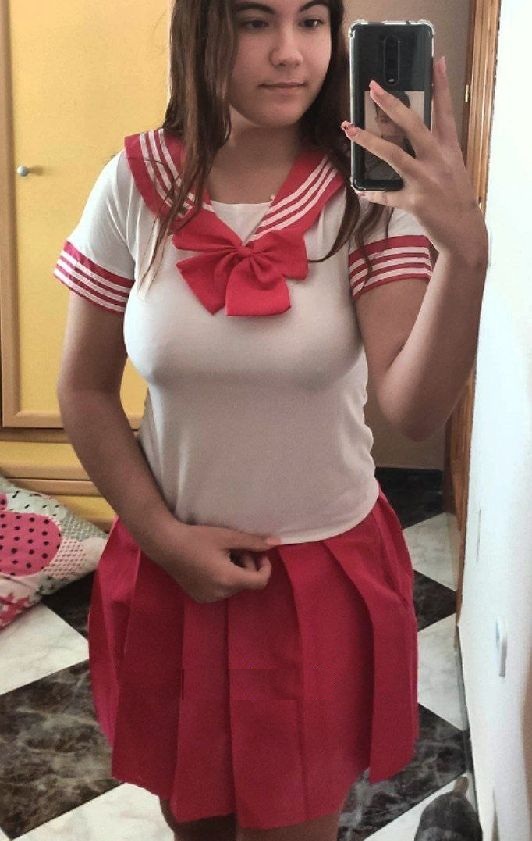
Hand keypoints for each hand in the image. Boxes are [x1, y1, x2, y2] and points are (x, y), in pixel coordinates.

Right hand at [153, 522, 280, 603]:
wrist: (166, 544)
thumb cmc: (198, 538)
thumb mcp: (228, 537)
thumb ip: (253, 542)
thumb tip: (276, 543)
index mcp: (229, 580)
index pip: (260, 582)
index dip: (265, 568)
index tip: (259, 553)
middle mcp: (220, 594)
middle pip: (246, 582)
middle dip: (246, 565)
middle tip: (234, 548)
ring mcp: (208, 598)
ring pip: (234, 586)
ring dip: (235, 572)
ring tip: (221, 554)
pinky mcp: (199, 597)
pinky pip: (221, 590)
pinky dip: (222, 578)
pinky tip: (210, 563)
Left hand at [341, 56, 487, 265]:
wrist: (464, 233)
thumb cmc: (454, 198)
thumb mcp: (451, 168)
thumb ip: (433, 151)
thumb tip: (404, 137)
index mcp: (449, 149)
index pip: (445, 111)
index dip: (440, 85)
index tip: (435, 60)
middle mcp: (438, 160)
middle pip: (413, 125)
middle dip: (392, 104)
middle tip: (374, 87)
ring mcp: (426, 180)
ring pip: (393, 154)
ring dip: (368, 141)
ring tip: (349, 129)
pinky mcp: (415, 201)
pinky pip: (386, 195)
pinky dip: (372, 192)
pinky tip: (360, 188)